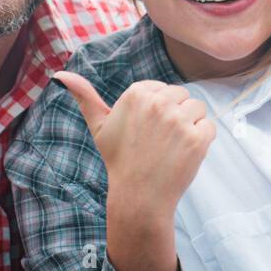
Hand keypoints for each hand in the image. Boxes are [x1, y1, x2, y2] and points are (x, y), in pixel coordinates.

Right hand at [53, 72, 214, 224]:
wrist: (139, 195)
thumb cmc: (120, 160)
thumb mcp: (99, 127)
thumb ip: (85, 97)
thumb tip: (60, 75)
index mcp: (137, 93)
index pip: (164, 89)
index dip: (159, 110)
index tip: (147, 130)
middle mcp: (159, 103)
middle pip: (182, 96)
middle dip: (175, 116)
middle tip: (159, 141)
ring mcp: (180, 120)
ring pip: (198, 109)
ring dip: (190, 126)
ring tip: (171, 147)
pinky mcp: (198, 138)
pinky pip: (209, 126)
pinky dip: (202, 140)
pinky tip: (183, 153)